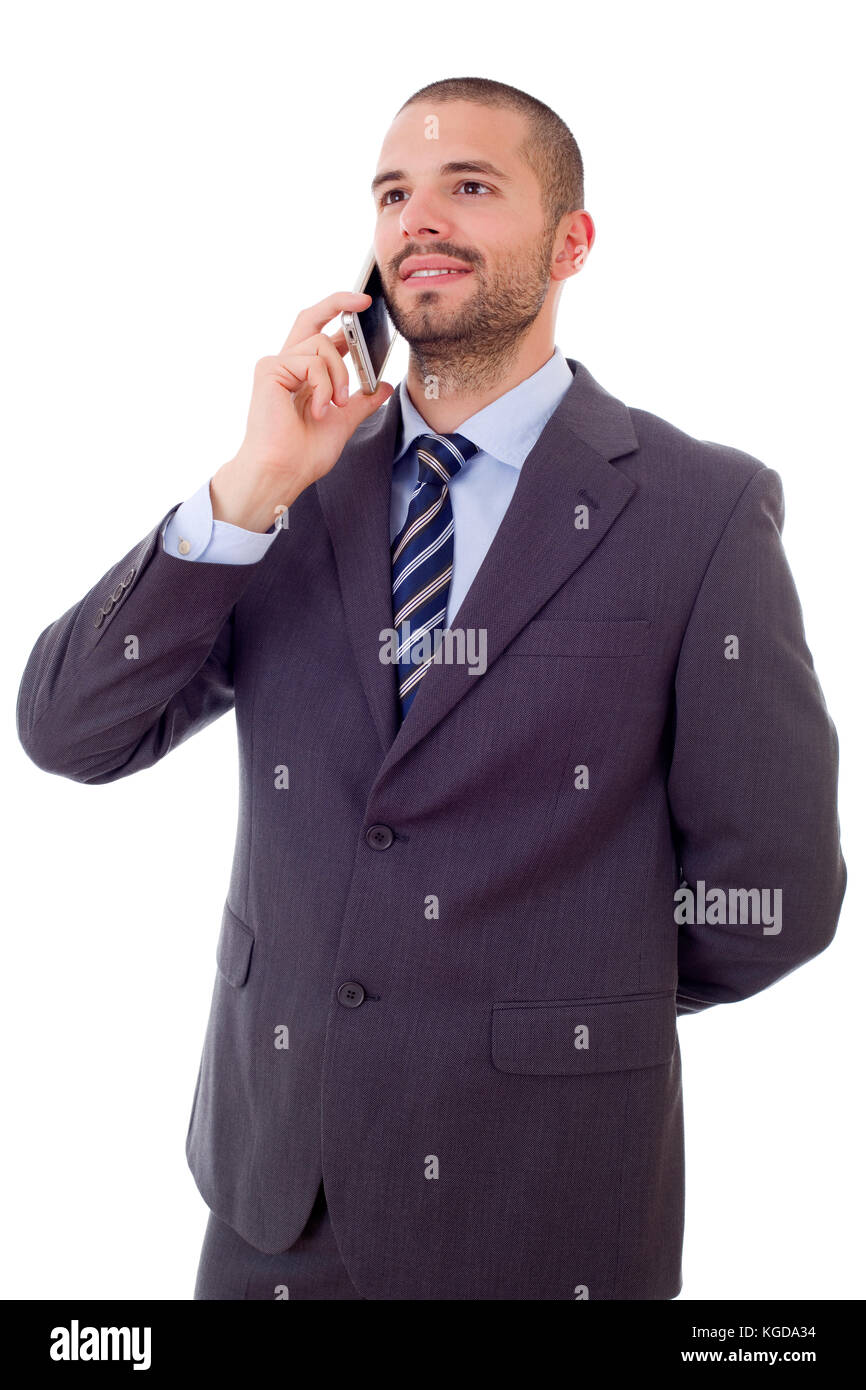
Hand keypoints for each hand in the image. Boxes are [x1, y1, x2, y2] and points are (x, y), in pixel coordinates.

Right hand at [210, 291, 393, 530]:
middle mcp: (287, 364)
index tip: (365, 305)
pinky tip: (319, 409)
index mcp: (302, 374)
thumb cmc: (303, 454)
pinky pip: (311, 362)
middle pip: (311, 317)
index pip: (322, 334)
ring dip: (339, 375)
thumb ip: (362, 402)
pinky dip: (324, 386)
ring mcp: (276, 365)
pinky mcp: (269, 369)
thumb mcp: (344, 422)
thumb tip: (382, 385)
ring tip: (336, 404)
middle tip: (364, 299)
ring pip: (322, 345)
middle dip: (338, 301)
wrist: (283, 472)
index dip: (341, 315)